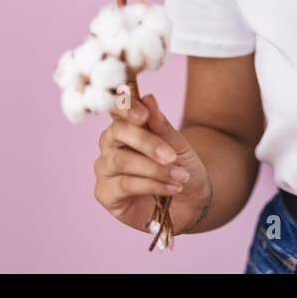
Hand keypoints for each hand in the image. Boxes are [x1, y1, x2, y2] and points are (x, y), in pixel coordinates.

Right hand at [94, 93, 212, 236]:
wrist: (191, 199)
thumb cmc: (182, 166)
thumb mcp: (179, 145)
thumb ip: (162, 126)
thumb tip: (148, 99)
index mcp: (127, 125)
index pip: (117, 109)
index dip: (127, 108)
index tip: (144, 115)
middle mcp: (111, 144)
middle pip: (117, 133)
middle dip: (147, 143)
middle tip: (172, 156)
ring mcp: (105, 169)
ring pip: (121, 161)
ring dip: (155, 169)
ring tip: (180, 176)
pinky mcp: (105, 193)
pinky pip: (124, 185)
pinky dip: (151, 185)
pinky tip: (172, 188)